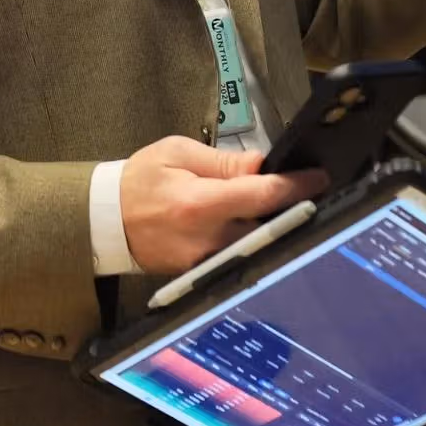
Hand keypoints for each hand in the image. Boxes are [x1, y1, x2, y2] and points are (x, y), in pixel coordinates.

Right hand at [121, 137, 327, 275]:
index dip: (296, 187)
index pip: (262, 196)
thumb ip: (223, 162)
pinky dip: (254, 241)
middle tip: (310, 192)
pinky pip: (239, 256)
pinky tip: (260, 226)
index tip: (320, 178)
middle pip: (269, 228)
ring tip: (286, 207)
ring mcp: (206, 261)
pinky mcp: (202, 273)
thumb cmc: (140, 180)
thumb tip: (263, 165)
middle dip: (292, 210)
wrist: (105, 220)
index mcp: (200, 203)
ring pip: (257, 246)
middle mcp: (207, 239)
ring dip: (275, 228)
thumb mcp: (177, 152)